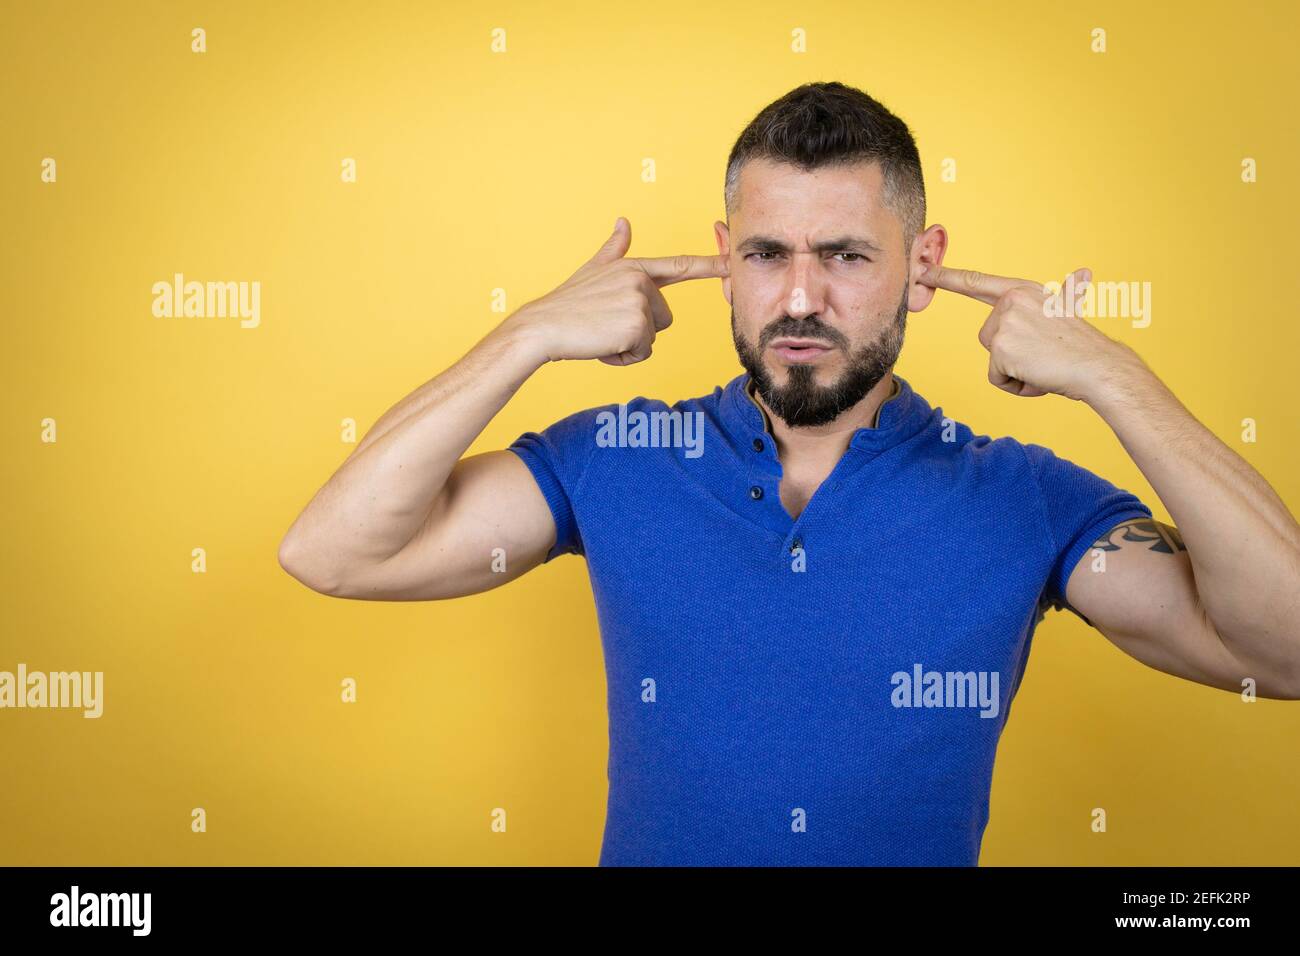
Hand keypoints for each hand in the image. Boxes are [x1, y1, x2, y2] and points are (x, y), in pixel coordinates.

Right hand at [505, 217, 728, 365]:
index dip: (710, 265)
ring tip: (601, 333)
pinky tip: (601, 345)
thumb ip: (614, 249)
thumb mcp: (593, 270)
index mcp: (634, 267)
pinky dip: (623, 357)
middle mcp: (641, 280)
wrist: (542, 327)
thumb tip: (623, 222)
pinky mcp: (637, 325)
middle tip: (605, 324)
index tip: (733, 262)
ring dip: (629, 345)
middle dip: (638, 330)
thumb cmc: (566, 303)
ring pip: (653, 338)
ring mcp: (639, 301)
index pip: (680, 265)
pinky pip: (643, 352)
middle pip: (664, 318)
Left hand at [919, 264, 1139, 400]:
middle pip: (987, 337)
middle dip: (1010, 353)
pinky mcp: (1000, 350)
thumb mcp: (1069, 311)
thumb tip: (1083, 274)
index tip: (922, 271)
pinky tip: (1038, 376)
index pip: (976, 282)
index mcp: (1023, 290)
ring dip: (1014, 370)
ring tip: (1044, 363)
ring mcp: (1004, 324)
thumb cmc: (1084, 345)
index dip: (947, 277)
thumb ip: (1067, 293)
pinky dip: (1016, 386)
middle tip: (1043, 353)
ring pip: (993, 358)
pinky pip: (996, 378)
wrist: (1098, 366)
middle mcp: (1010, 302)